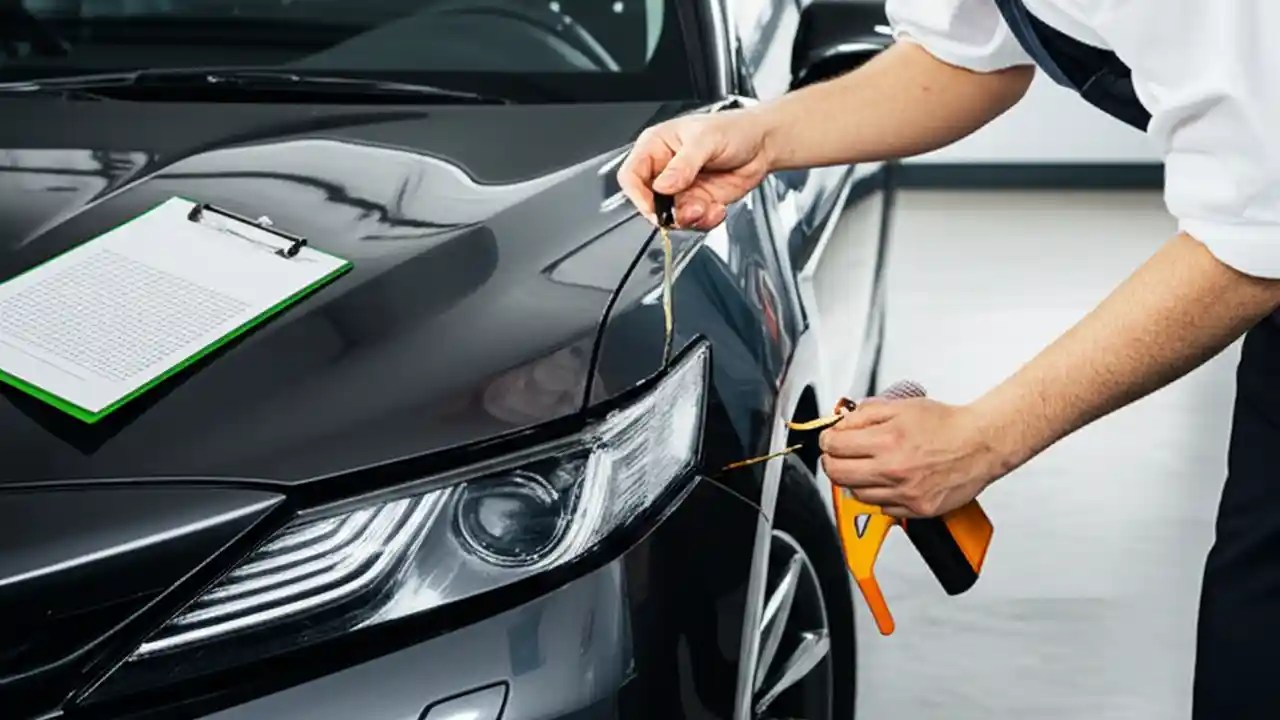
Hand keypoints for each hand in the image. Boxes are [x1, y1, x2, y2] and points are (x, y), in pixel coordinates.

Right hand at [616, 109, 771, 230]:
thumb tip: (663, 184)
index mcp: (656, 146)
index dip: (638, 195)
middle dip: (669, 212)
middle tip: (690, 209)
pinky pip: (692, 222)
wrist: (763, 144)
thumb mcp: (706, 140)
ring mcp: (681, 189)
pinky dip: (704, 221)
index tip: (654, 208)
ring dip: (690, 218)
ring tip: (709, 206)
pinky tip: (717, 208)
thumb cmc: (734, 129)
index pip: (631, 176)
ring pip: (671, 217)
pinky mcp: (697, 203)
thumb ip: (683, 164)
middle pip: (649, 202)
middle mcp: (664, 170)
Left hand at [818, 397, 1013, 518]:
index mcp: (887, 440)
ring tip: (867, 467)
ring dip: (855, 480)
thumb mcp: (901, 406)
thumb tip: (840, 425)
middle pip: (838, 474)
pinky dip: (879, 495)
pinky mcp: (917, 509)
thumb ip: (865, 415)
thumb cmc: (946, 425)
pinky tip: (888, 481)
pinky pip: (882, 508)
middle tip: (838, 455)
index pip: (834, 446)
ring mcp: (905, 493)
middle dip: (832, 461)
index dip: (827, 440)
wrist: (980, 444)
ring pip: (857, 494)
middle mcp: (894, 470)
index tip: (830, 439)